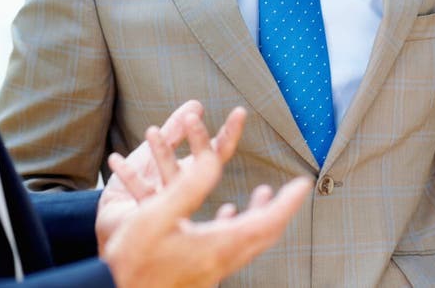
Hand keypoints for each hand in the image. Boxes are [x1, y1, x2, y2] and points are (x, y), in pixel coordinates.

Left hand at [96, 101, 245, 251]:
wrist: (114, 224)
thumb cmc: (141, 186)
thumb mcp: (157, 152)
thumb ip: (175, 130)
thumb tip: (196, 103)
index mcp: (193, 176)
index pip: (218, 154)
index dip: (229, 134)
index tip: (239, 112)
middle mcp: (186, 193)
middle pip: (202, 169)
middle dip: (200, 143)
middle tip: (192, 117)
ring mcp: (169, 207)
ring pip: (172, 182)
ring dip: (162, 154)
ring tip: (151, 131)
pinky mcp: (146, 219)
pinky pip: (139, 196)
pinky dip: (128, 176)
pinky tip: (115, 159)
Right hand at [103, 139, 310, 287]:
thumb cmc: (131, 256)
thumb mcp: (156, 213)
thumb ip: (188, 186)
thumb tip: (215, 160)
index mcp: (216, 247)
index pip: (266, 224)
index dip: (287, 202)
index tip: (303, 183)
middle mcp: (219, 262)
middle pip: (263, 236)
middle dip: (280, 210)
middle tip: (293, 189)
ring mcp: (209, 271)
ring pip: (247, 243)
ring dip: (260, 217)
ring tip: (264, 195)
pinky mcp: (198, 274)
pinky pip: (229, 249)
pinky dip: (237, 228)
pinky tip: (227, 215)